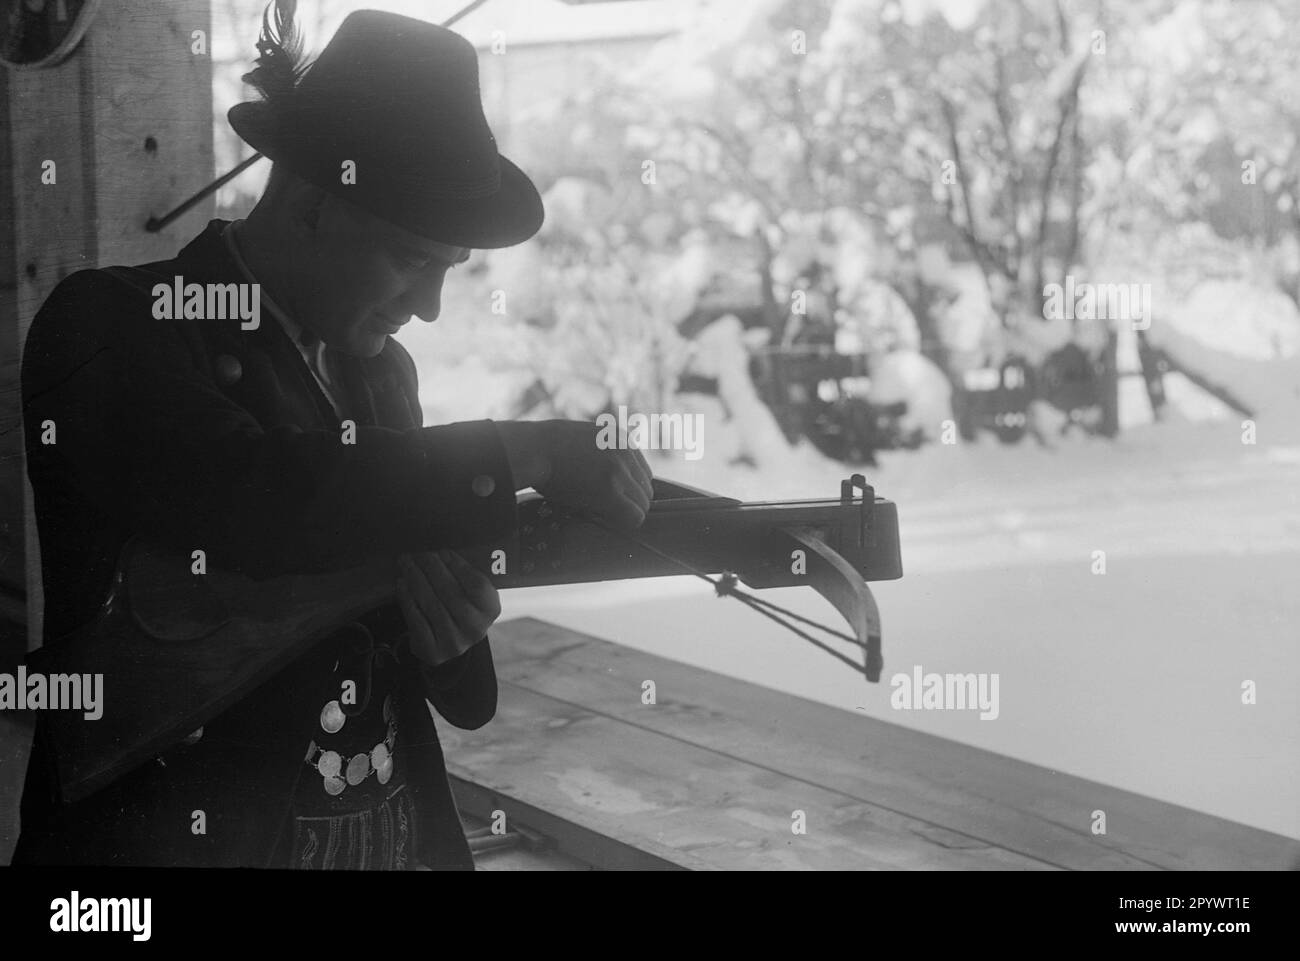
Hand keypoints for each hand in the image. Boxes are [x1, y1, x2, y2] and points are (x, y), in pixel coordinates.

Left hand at [396, 549, 500, 668]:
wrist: (449, 641)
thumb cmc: (460, 606)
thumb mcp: (470, 591)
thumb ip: (463, 574)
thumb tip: (440, 554)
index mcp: (490, 610)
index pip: (476, 585)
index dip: (458, 567)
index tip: (442, 552)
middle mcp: (476, 629)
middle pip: (451, 593)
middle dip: (431, 569)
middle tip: (418, 554)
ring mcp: (454, 642)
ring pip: (431, 605)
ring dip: (416, 580)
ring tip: (406, 564)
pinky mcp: (433, 651)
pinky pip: (416, 620)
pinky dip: (407, 599)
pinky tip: (402, 584)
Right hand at [495, 420, 653, 529]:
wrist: (531, 448)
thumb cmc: (546, 447)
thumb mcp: (582, 439)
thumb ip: (602, 452)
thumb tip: (605, 475)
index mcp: (621, 438)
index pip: (643, 473)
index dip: (628, 489)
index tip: (613, 498)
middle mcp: (625, 452)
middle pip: (646, 490)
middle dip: (629, 502)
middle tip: (607, 511)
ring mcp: (618, 471)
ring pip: (642, 505)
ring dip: (625, 513)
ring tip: (602, 515)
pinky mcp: (609, 490)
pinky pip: (633, 517)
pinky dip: (625, 523)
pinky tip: (607, 521)